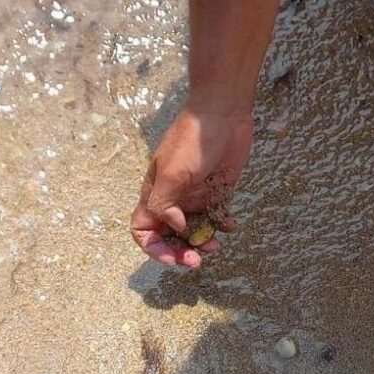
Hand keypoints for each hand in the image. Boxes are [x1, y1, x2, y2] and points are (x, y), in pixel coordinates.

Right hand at [130, 106, 252, 267]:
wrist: (223, 113)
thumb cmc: (192, 139)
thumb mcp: (173, 173)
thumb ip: (166, 205)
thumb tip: (175, 229)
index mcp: (155, 193)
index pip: (143, 229)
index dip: (152, 247)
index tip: (171, 257)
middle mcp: (173, 198)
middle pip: (169, 236)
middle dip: (180, 251)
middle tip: (196, 260)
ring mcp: (195, 196)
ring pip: (194, 231)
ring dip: (202, 242)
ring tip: (215, 244)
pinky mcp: (218, 191)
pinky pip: (216, 217)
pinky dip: (221, 226)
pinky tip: (230, 224)